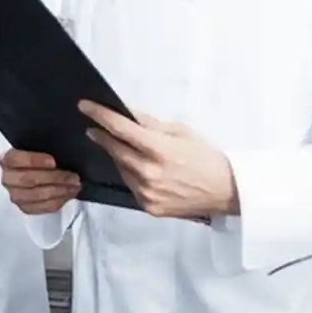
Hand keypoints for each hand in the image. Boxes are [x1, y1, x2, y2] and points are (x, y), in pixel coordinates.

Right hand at [0, 149, 81, 213]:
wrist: (39, 172)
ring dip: (59, 191)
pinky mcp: (25, 207)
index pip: (15, 159)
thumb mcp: (42, 146)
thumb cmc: (41, 157)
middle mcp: (8, 178)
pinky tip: (69, 193)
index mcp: (6, 159)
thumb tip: (76, 136)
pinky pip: (42, 207)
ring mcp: (15, 195)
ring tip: (75, 185)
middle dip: (54, 178)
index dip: (34, 160)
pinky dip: (58, 201)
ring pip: (36, 195)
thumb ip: (48, 142)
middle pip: (28, 179)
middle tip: (73, 176)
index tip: (53, 161)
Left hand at [81, 100, 238, 218]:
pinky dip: (130, 173)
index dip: (100, 115)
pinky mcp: (149, 206)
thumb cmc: (206, 157)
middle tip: (93, 126)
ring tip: (121, 146)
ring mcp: (148, 192)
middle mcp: (149, 173)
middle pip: (115, 149)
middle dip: (102, 136)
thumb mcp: (181, 132)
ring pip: (121, 168)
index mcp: (159, 149)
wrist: (227, 191)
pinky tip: (136, 167)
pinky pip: (131, 185)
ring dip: (118, 155)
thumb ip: (150, 124)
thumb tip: (126, 113)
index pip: (121, 129)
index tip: (84, 106)